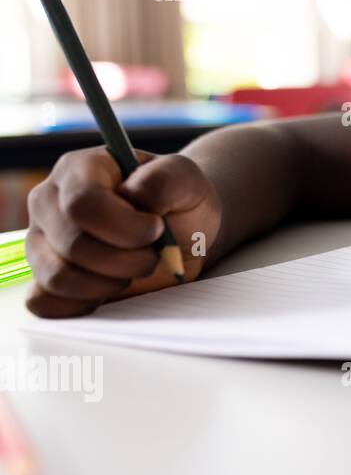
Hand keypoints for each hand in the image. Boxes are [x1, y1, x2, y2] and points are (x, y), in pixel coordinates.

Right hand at [24, 148, 222, 317]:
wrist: (183, 229)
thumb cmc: (179, 199)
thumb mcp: (186, 177)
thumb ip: (166, 179)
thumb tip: (133, 194)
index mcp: (78, 170)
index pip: (82, 203)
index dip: (124, 226)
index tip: (157, 229)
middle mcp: (49, 204)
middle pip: (73, 243)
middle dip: (125, 259)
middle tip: (154, 254)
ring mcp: (41, 242)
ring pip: (58, 276)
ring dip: (108, 283)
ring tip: (135, 270)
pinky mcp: (44, 277)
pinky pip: (44, 302)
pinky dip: (81, 304)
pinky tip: (111, 292)